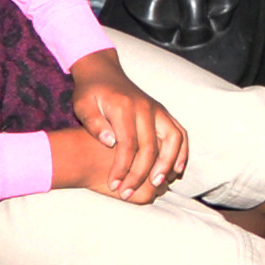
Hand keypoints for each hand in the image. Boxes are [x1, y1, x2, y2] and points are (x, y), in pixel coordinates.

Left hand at [66, 52, 188, 199]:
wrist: (103, 72)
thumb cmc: (90, 93)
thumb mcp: (82, 105)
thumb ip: (95, 124)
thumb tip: (111, 143)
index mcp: (124, 107)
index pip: (128, 145)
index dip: (122, 169)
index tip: (114, 185)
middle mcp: (145, 107)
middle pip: (151, 147)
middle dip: (141, 174)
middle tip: (129, 192)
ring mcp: (158, 109)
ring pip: (173, 139)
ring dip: (169, 164)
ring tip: (159, 184)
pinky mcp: (163, 112)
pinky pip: (180, 133)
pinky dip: (182, 152)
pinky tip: (177, 170)